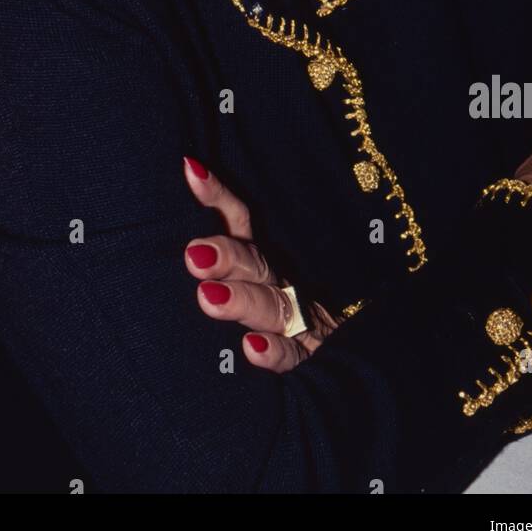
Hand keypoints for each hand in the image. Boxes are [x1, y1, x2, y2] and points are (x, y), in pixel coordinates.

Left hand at [182, 156, 339, 370]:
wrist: (350, 358)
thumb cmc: (275, 318)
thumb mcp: (246, 282)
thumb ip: (217, 258)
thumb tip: (181, 193)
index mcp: (262, 261)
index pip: (241, 220)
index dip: (218, 195)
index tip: (190, 170)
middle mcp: (280, 284)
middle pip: (256, 264)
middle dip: (226, 257)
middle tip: (193, 255)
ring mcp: (299, 322)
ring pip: (274, 307)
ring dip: (243, 301)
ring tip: (207, 297)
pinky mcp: (310, 360)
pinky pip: (293, 357)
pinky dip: (275, 353)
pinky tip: (251, 349)